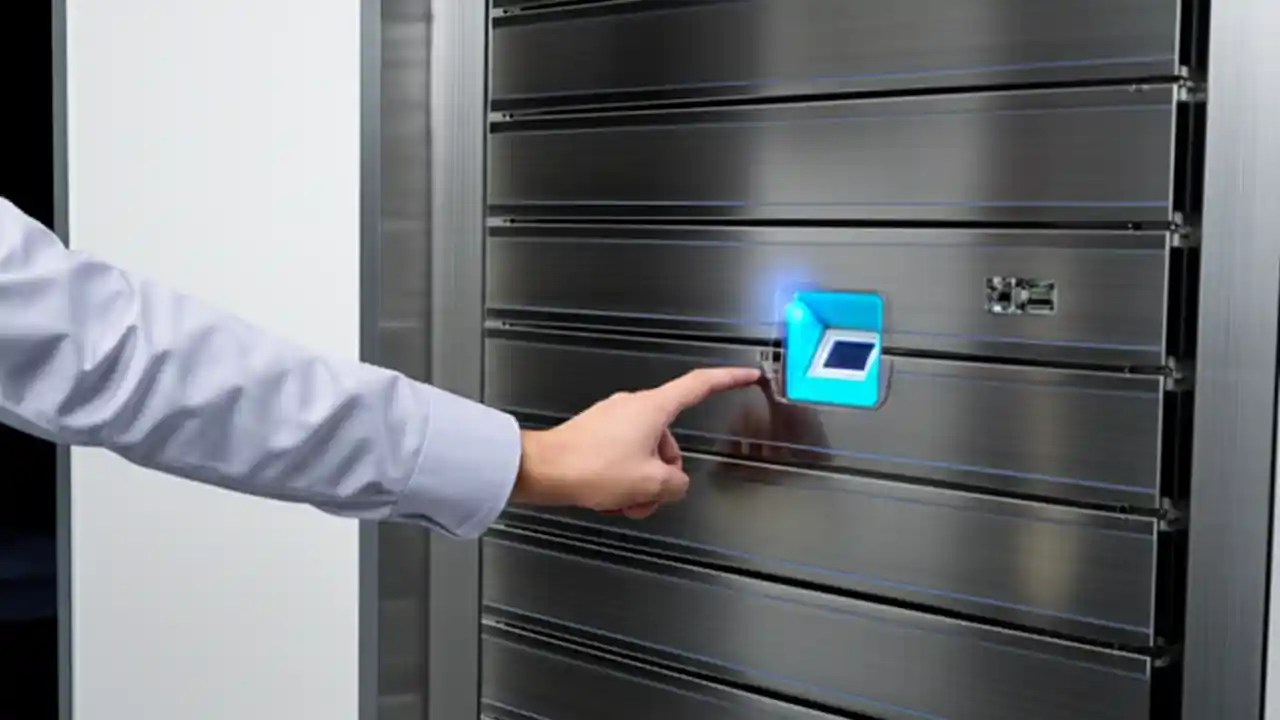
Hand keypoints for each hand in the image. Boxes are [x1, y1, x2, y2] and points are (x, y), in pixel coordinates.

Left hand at [512, 367, 760, 518]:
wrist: (543, 469)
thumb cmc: (590, 468)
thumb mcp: (649, 484)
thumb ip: (676, 484)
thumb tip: (674, 484)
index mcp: (653, 408)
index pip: (700, 385)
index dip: (729, 379)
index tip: (747, 375)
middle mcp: (634, 407)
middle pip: (670, 442)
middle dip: (664, 475)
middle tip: (646, 496)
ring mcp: (613, 420)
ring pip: (646, 455)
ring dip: (641, 484)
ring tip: (621, 501)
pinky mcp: (597, 434)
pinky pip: (624, 458)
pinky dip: (623, 481)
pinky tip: (608, 498)